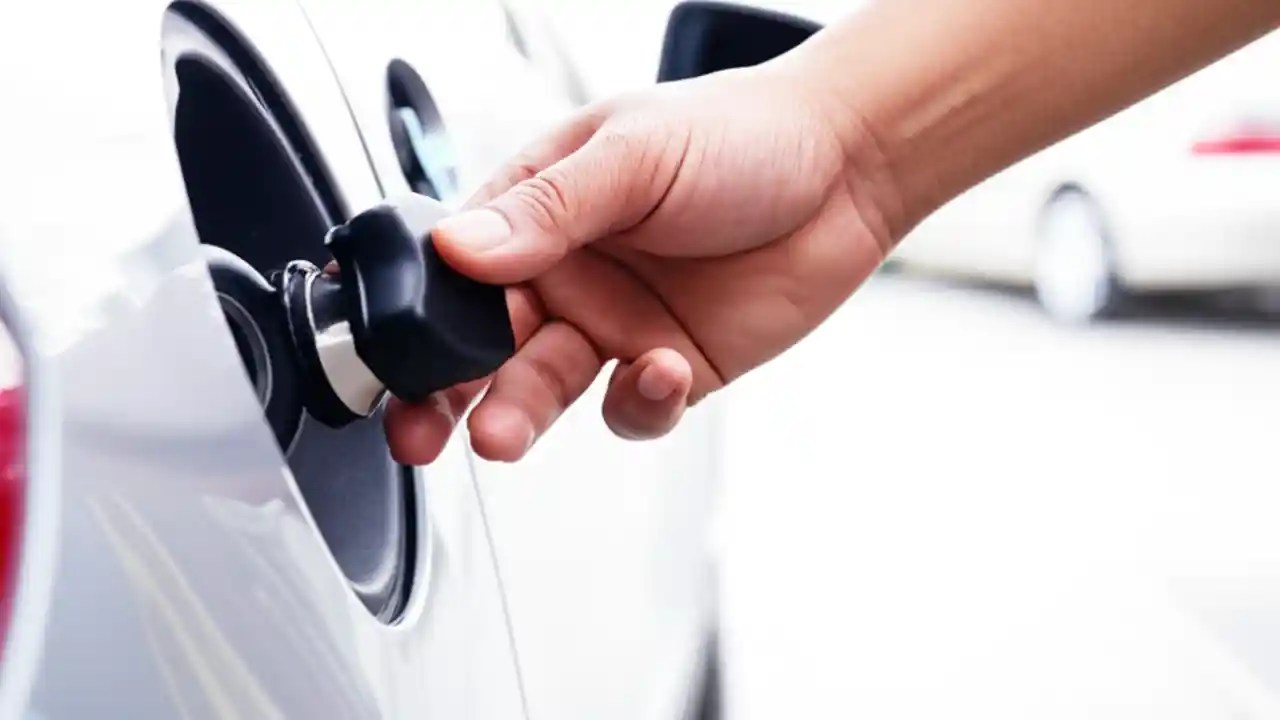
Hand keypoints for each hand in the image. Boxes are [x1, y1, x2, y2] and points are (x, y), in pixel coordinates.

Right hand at [384, 62, 900, 464]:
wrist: (846, 167)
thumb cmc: (739, 134)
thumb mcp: (634, 154)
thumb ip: (548, 208)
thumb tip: (459, 250)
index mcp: (536, 209)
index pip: (452, 272)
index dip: (418, 321)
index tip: (391, 361)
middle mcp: (566, 273)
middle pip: (483, 346)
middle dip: (445, 394)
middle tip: (423, 431)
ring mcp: (615, 323)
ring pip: (544, 388)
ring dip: (519, 413)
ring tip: (502, 432)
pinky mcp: (670, 367)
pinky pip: (634, 408)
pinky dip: (639, 403)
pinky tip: (660, 370)